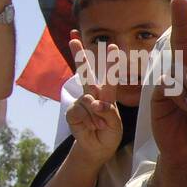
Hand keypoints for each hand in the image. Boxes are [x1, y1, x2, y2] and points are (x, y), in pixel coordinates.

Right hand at [66, 33, 123, 163]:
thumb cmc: (109, 133)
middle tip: (73, 39)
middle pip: (85, 73)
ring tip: (99, 125)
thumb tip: (95, 103)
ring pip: (87, 99)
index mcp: (107, 95)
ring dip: (96, 115)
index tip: (112, 46)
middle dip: (79, 55)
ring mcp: (80, 102)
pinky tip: (89, 126)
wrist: (97, 148)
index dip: (111, 61)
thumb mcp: (115, 124)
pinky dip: (87, 120)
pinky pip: (79, 111)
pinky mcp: (71, 111)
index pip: (109, 76)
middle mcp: (92, 95)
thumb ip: (108, 112)